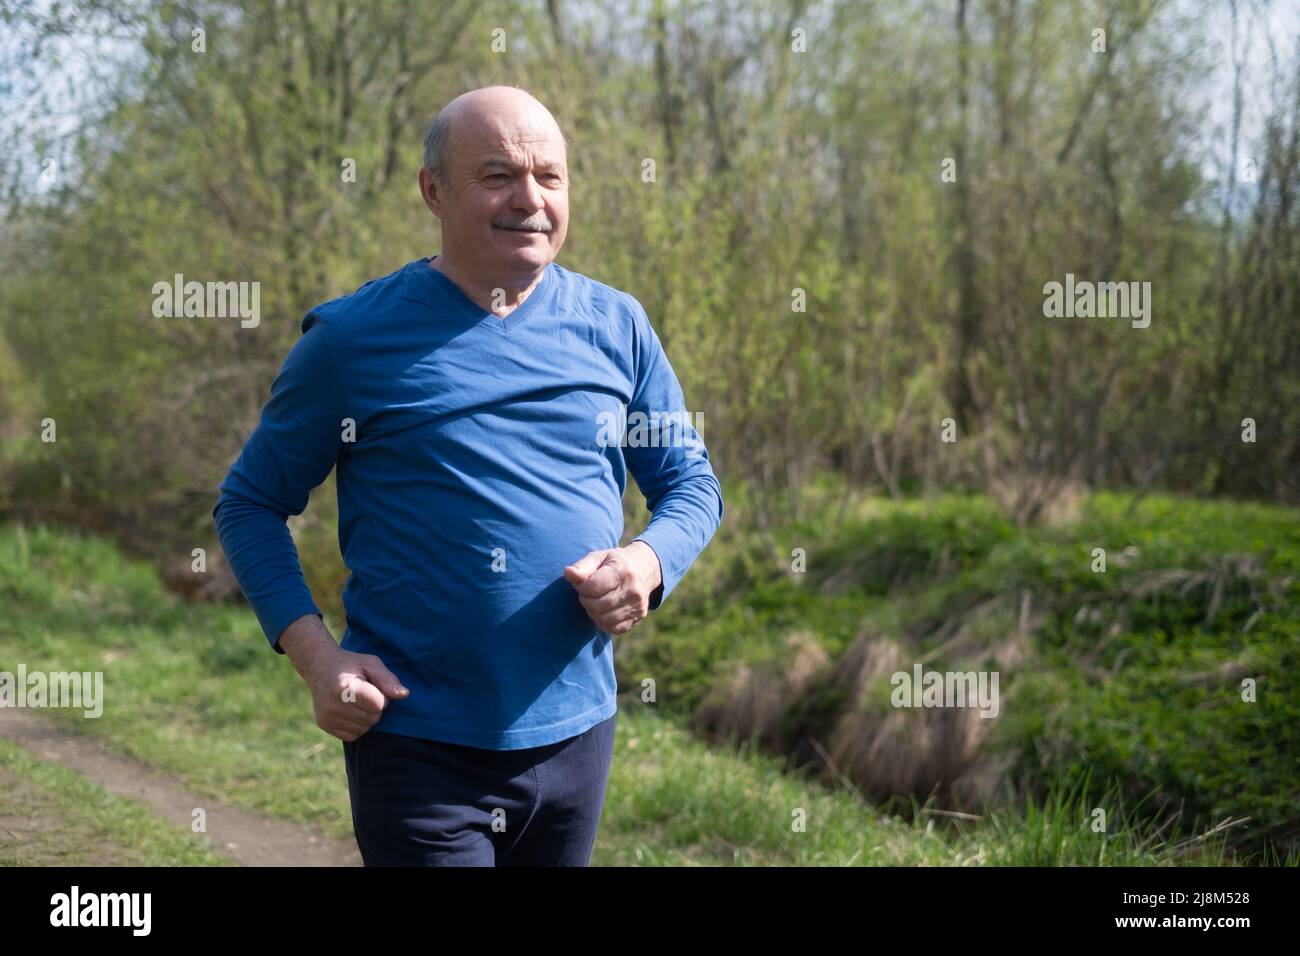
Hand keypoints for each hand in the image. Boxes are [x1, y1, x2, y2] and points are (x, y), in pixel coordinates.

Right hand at [279, 615, 408, 741]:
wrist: (320, 666)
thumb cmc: (351, 664)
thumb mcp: (370, 663)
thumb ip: (388, 679)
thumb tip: (404, 694)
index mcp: (346, 688)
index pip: (379, 704)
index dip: (382, 695)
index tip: (373, 686)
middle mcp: (333, 705)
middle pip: (372, 718)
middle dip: (375, 707)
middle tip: (365, 693)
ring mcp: (327, 717)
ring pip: (364, 729)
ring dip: (366, 717)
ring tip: (357, 701)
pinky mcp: (324, 725)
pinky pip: (352, 736)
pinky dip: (356, 725)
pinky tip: (350, 710)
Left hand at [563, 541, 662, 635]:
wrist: (645, 568)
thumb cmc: (615, 562)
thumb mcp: (599, 557)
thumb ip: (582, 567)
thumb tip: (568, 573)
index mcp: (621, 571)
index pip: (593, 587)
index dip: (581, 587)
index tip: (583, 583)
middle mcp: (632, 590)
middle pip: (596, 606)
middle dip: (586, 600)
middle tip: (588, 593)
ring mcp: (637, 605)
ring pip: (604, 619)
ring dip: (593, 612)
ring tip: (595, 601)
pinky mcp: (638, 617)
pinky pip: (614, 629)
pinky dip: (604, 622)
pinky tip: (604, 611)